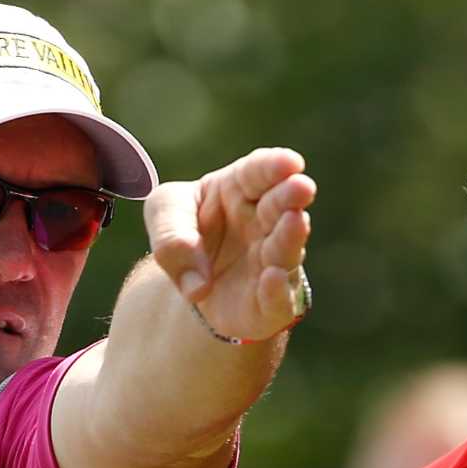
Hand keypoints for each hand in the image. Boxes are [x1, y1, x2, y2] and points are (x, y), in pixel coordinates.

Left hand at [147, 146, 315, 346]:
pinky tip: (273, 278)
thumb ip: (171, 233)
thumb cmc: (186, 233)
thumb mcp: (164, 215)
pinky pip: (278, 299)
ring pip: (285, 251)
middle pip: (280, 207)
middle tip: (302, 187)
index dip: (275, 166)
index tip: (290, 163)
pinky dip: (277, 291)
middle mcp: (265, 224)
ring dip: (290, 238)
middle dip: (291, 197)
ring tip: (295, 222)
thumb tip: (196, 283)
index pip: (259, 172)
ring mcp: (272, 263)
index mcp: (241, 189)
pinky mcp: (271, 304)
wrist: (191, 285)